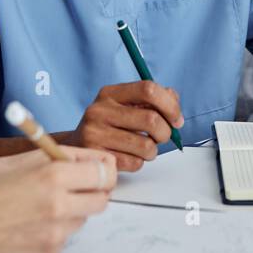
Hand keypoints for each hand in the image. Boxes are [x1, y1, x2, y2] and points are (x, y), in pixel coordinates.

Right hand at [0, 146, 115, 252]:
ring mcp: (56, 233)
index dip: (104, 172)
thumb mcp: (22, 162)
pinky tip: (30, 225)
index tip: (100, 172)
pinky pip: (65, 239)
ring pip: (82, 220)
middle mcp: (60, 206)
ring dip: (71, 212)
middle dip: (92, 193)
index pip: (104, 173)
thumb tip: (95, 159)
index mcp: (53, 177)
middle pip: (101, 200)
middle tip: (75, 188)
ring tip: (40, 207)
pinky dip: (54, 232)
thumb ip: (63, 158)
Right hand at [62, 81, 183, 171]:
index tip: (177, 119)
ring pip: (146, 145)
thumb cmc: (109, 126)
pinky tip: (129, 156)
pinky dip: (139, 162)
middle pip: (151, 120)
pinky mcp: (97, 157)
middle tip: (162, 137)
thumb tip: (174, 103)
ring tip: (144, 148)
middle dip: (165, 132)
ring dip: (153, 150)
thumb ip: (152, 100)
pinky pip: (135, 163)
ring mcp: (95, 134)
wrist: (76, 147)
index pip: (148, 89)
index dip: (170, 105)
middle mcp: (99, 110)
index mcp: (110, 93)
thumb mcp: (126, 105)